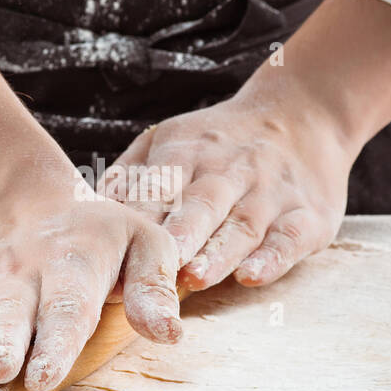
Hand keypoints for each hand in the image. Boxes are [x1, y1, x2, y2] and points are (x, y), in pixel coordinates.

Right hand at [0, 20, 181, 390]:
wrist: (17, 196)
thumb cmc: (96, 233)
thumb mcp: (142, 241)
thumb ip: (155, 288)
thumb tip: (170, 334)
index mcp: (74, 266)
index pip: (68, 308)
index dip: (56, 345)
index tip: (44, 377)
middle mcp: (23, 276)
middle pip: (11, 314)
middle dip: (2, 344)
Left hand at [107, 0, 390, 288]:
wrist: (304, 113)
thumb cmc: (220, 142)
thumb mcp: (173, 141)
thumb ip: (132, 177)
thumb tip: (82, 213)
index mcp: (189, 150)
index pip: (161, 183)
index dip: (138, 216)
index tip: (112, 247)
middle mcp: (230, 170)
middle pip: (202, 203)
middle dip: (179, 233)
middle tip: (157, 263)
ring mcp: (271, 194)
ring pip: (243, 224)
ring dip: (218, 252)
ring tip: (195, 278)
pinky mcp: (308, 217)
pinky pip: (290, 239)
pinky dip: (272, 259)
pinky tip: (252, 276)